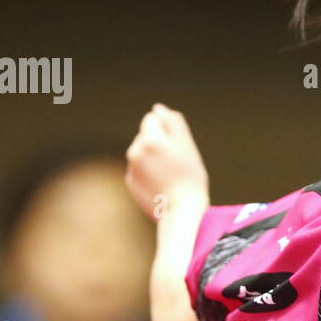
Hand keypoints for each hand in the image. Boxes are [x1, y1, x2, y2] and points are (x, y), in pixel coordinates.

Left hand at [124, 104, 209, 218]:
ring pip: (142, 153)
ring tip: (169, 174)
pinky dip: (149, 173)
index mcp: (149, 139)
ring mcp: (131, 168)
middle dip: (158, 143)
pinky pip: (140, 170)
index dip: (167, 130)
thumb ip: (173, 122)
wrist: (181, 211)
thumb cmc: (190, 177)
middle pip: (146, 136)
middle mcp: (135, 151)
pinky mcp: (130, 182)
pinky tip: (162, 184)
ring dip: (153, 158)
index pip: (152, 119)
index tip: (178, 146)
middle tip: (176, 162)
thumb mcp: (187, 145)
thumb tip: (158, 109)